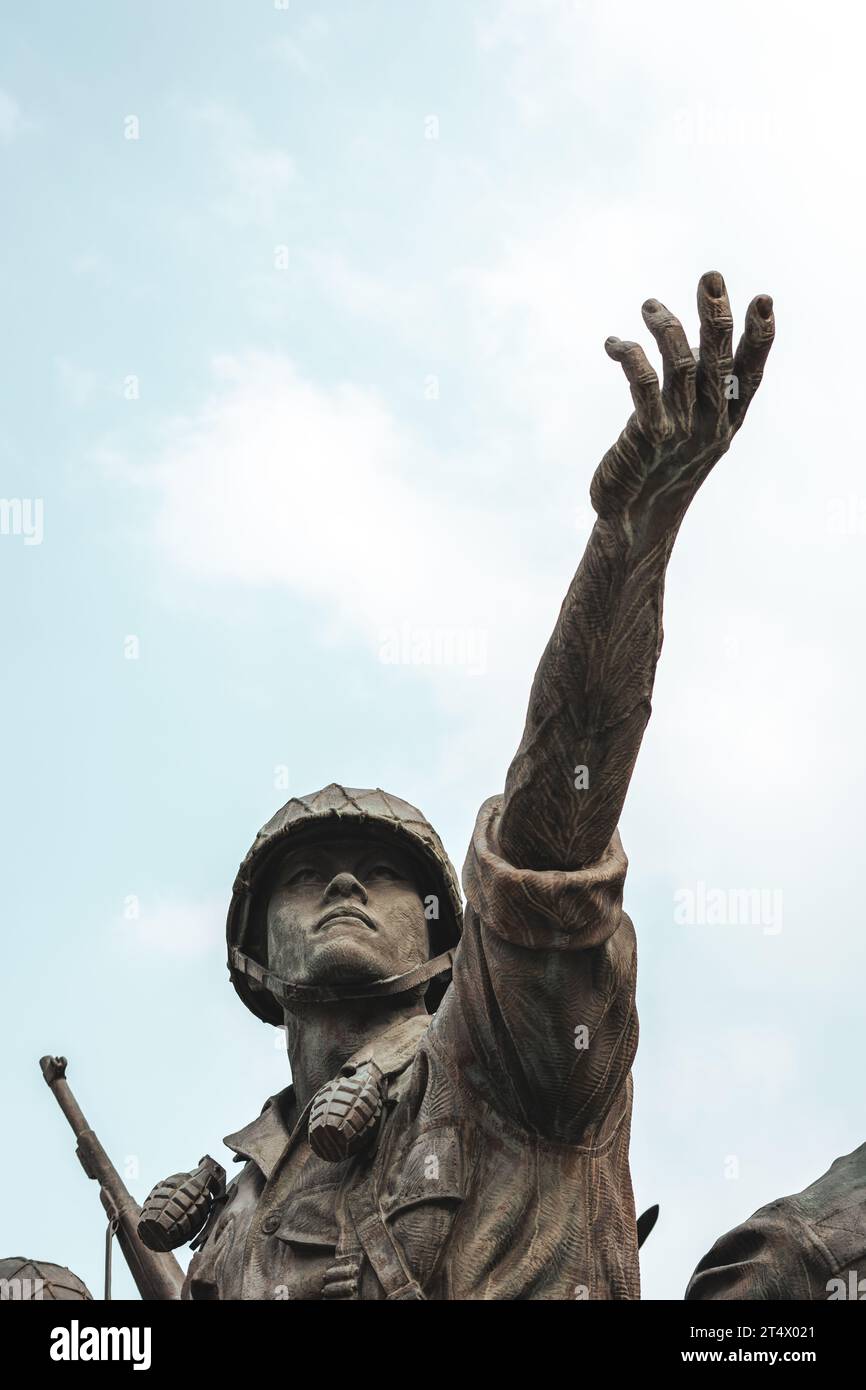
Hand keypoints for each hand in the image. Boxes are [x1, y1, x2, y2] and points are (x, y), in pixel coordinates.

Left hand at [590, 271, 774, 537]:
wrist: (634, 518)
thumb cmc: (661, 466)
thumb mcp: (691, 430)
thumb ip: (698, 390)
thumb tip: (697, 341)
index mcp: (727, 420)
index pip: (750, 374)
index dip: (759, 338)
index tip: (763, 300)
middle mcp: (710, 424)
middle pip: (719, 361)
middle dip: (716, 316)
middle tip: (710, 279)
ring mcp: (681, 430)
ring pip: (680, 365)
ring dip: (665, 328)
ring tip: (650, 306)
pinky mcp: (648, 435)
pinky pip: (644, 384)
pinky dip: (631, 356)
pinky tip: (615, 344)